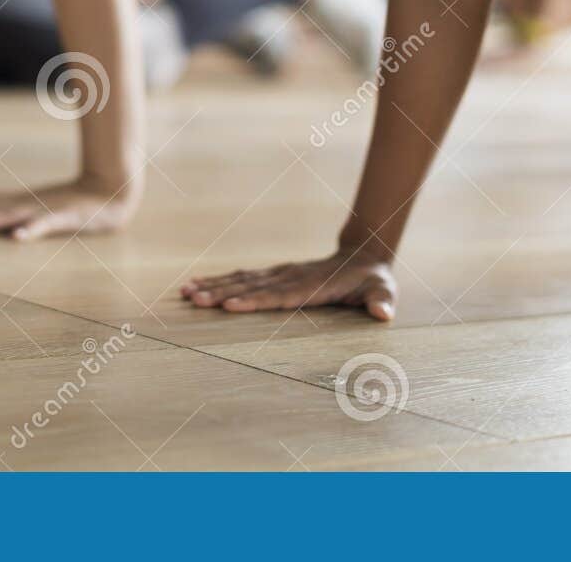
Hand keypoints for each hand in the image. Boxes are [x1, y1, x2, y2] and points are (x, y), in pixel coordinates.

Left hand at [0, 178, 139, 241]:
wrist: (110, 192)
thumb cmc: (69, 206)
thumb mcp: (34, 212)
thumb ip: (11, 217)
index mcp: (14, 204)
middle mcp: (22, 204)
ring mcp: (41, 210)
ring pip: (6, 216)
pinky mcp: (63, 217)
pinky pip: (44, 225)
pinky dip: (30, 230)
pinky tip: (16, 238)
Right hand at [180, 247, 397, 319]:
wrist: (362, 256)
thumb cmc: (373, 280)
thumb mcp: (383, 289)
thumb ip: (382, 301)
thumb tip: (383, 312)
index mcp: (312, 285)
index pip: (279, 295)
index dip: (255, 301)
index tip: (230, 306)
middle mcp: (291, 276)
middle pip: (252, 286)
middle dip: (221, 293)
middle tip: (194, 299)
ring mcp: (281, 274)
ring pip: (242, 280)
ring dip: (214, 286)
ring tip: (186, 292)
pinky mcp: (275, 275)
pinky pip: (243, 278)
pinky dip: (220, 281)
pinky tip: (198, 285)